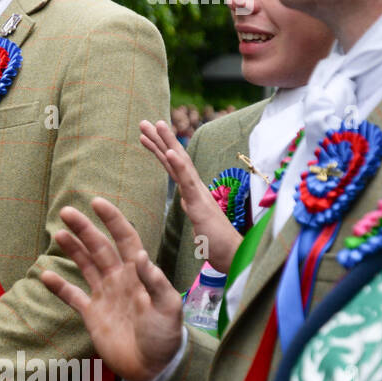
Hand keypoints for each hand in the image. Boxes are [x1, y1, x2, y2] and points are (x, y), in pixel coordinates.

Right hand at [40, 197, 183, 380]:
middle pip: (99, 247)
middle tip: (66, 212)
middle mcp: (119, 279)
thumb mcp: (168, 308)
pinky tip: (46, 274)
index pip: (125, 239)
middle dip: (84, 229)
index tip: (97, 202)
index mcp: (139, 274)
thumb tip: (140, 255)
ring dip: (72, 249)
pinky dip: (59, 286)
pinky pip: (72, 296)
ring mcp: (104, 295)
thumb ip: (155, 282)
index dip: (112, 220)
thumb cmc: (166, 337)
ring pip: (85, 265)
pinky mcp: (92, 314)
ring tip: (58, 233)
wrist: (153, 369)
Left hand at [140, 120, 241, 270]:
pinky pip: (188, 182)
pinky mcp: (201, 205)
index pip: (173, 167)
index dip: (160, 150)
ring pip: (181, 164)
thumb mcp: (199, 223)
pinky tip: (170, 151)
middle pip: (176, 159)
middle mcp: (196, 189)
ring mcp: (199, 195)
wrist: (236, 258)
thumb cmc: (219, 244)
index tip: (147, 136)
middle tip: (145, 122)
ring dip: (168, 143)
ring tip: (156, 124)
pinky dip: (179, 165)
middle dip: (160, 139)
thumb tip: (187, 201)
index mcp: (193, 193)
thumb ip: (193, 209)